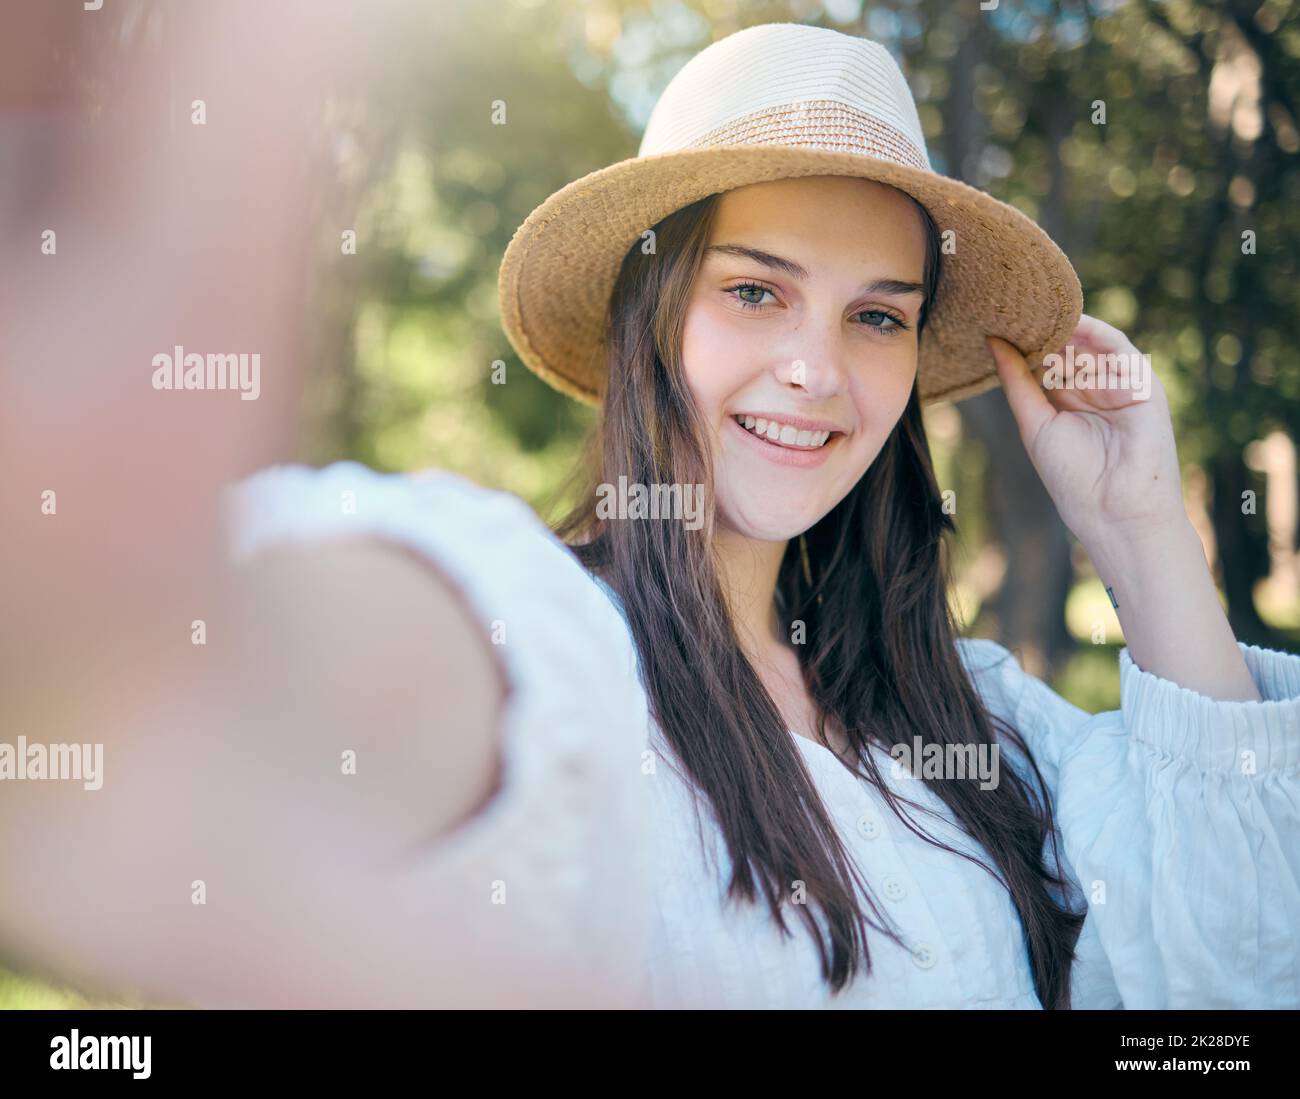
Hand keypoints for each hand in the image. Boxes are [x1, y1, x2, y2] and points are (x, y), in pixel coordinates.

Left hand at [987, 314, 1185, 550]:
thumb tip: (992, 341)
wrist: (1115, 512)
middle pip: (1067, 344)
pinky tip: (1068, 323)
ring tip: (1033, 308)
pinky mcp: (1143, 384)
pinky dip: (1094, 332)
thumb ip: (1017, 381)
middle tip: (1009, 303)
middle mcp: (1095, 388)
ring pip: (1091, 341)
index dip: (1022, 339)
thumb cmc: (1074, 478)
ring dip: (1064, 324)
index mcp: (1068, 400)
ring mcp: (1120, 384)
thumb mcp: (1034, 422)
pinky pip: (1118, 347)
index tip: (993, 317)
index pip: (1045, 358)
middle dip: (1040, 325)